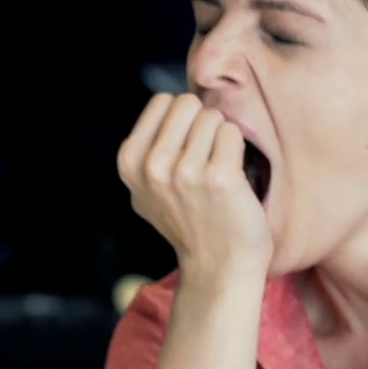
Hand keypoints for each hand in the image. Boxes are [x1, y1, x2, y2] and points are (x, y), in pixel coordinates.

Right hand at [117, 93, 271, 283]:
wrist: (218, 266)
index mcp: (129, 162)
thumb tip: (167, 103)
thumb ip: (147, 148)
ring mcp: (184, 172)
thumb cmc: (191, 221)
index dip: (181, 121)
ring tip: (217, 173)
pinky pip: (233, 133)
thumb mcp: (148, 189)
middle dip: (201, 124)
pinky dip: (238, 151)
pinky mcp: (219, 177)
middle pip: (187, 103)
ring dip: (221, 139)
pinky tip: (233, 179)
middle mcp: (151, 166)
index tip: (185, 153)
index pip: (162, 101)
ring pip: (212, 116)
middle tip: (205, 162)